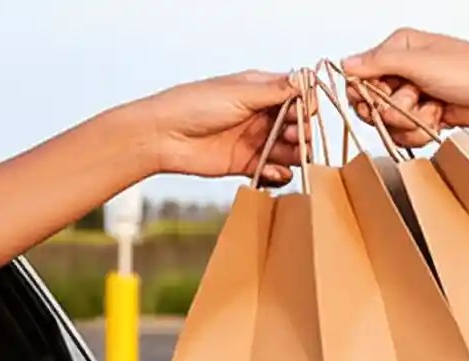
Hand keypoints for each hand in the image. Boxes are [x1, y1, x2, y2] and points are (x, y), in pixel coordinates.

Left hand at [144, 70, 308, 186]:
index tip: (304, 116)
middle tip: (295, 138)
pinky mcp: (246, 163)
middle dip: (302, 133)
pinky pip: (273, 170)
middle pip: (297, 126)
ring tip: (289, 157)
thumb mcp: (239, 93)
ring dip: (295, 154)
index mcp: (260, 91)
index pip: (297, 97)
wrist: (162, 136)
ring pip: (289, 150)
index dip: (306, 107)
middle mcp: (260, 114)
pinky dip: (279, 173)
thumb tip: (305, 78)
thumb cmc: (193, 105)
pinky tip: (274, 172)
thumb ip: (275, 90)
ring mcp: (254, 139)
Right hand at [341, 28, 468, 146]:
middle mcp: (403, 70)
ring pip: (390, 122)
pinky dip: (422, 131)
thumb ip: (379, 63)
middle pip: (371, 104)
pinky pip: (407, 133)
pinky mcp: (424, 115)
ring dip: (411, 122)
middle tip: (413, 102)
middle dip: (393, 110)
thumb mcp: (419, 62)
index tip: (377, 101)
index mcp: (398, 49)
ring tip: (432, 109)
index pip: (360, 76)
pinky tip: (438, 119)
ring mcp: (414, 94)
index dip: (365, 94)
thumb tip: (346, 64)